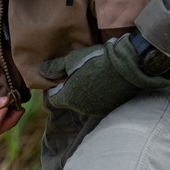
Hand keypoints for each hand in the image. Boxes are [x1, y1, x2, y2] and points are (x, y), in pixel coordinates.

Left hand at [41, 35, 169, 118]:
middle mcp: (81, 108)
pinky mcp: (110, 108)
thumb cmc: (97, 60)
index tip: (62, 76)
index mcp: (69, 98)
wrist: (128, 65)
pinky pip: (97, 103)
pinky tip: (103, 82)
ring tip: (92, 76)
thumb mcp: (72, 60)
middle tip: (77, 73)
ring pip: (84, 102)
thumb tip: (41, 72)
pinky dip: (97, 95)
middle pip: (69, 100)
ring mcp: (97, 110)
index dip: (56, 87)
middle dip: (70, 89)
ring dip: (84, 92)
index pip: (54, 98)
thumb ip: (55, 68)